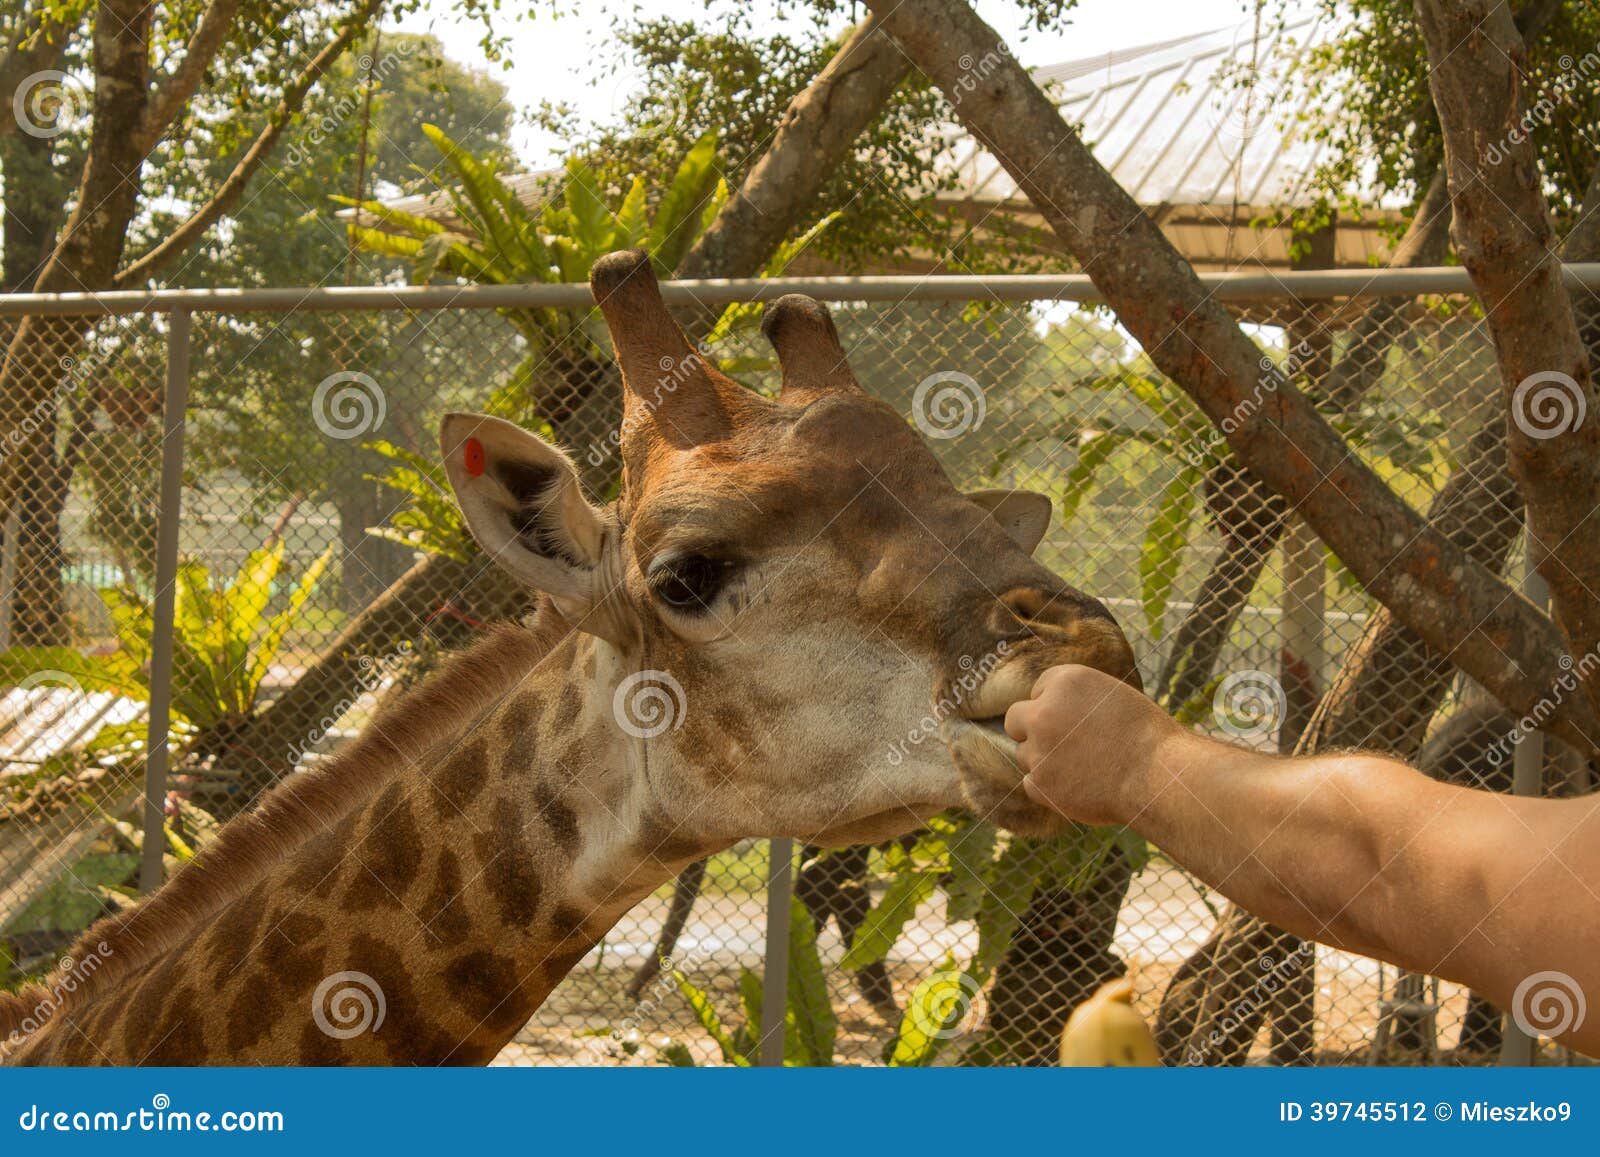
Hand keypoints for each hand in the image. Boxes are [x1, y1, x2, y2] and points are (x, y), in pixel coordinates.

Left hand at [1003, 664, 1185, 825]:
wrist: (1158, 775)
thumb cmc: (1147, 736)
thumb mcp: (1112, 697)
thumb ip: (1076, 700)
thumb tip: (1053, 711)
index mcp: (1065, 680)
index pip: (1038, 690)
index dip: (1057, 706)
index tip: (1076, 720)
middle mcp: (1043, 710)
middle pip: (1015, 719)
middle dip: (1032, 730)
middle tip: (1062, 745)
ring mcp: (1037, 748)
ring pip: (1025, 755)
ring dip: (1045, 761)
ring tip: (1084, 769)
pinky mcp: (1038, 783)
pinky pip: (1032, 784)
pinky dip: (1050, 789)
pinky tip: (1080, 788)